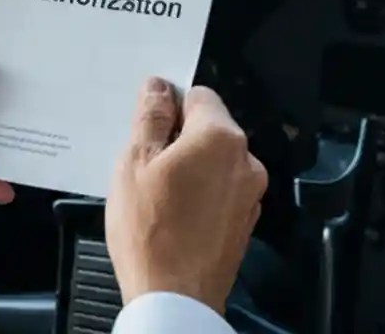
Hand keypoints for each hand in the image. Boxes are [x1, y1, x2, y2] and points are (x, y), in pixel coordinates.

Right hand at [105, 78, 267, 314]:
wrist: (175, 297)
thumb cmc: (151, 231)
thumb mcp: (135, 162)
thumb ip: (151, 117)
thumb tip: (158, 87)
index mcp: (220, 138)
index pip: (199, 95)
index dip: (169, 106)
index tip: (148, 128)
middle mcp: (245, 161)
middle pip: (209, 129)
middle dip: (178, 139)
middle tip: (145, 167)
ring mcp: (249, 194)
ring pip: (214, 162)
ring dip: (189, 168)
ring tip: (157, 196)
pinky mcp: (244, 221)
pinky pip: (220, 191)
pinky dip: (200, 195)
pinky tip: (174, 216)